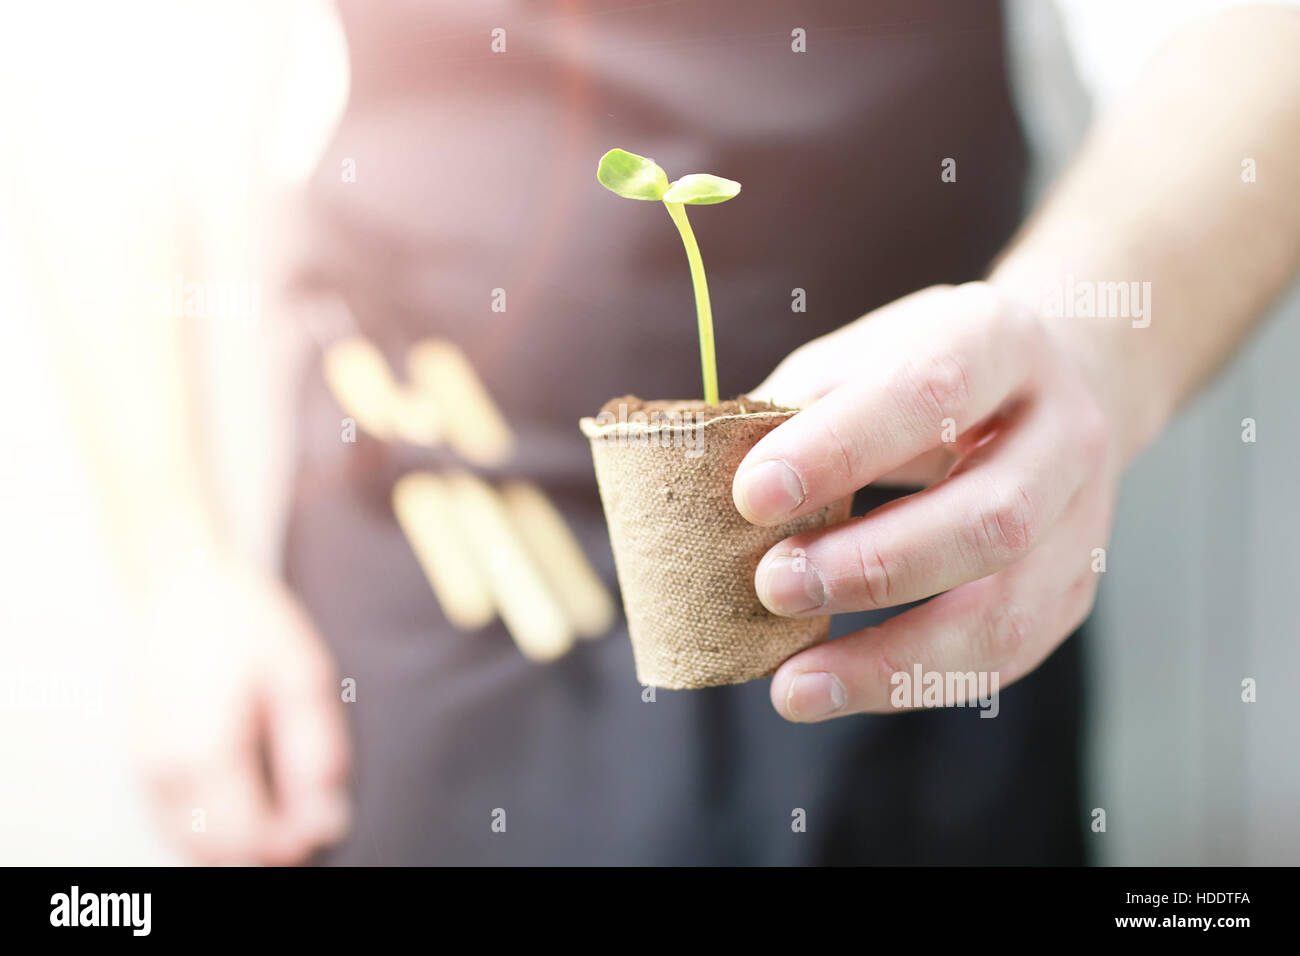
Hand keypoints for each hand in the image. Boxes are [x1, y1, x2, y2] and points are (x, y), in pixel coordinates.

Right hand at [128, 558, 350, 863]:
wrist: (180, 585)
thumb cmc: (245, 624)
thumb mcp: (301, 677)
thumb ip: (314, 752)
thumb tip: (327, 817)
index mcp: (205, 752)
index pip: (248, 839)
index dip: (291, 844)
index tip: (325, 825)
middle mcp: (163, 770)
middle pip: (215, 852)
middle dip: (264, 851)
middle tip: (306, 822)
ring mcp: (142, 768)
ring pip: (186, 844)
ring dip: (234, 846)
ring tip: (280, 814)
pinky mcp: (138, 760)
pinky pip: (170, 821)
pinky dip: (206, 830)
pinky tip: (244, 806)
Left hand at [734, 282, 1118, 720]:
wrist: (1050, 384)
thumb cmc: (923, 374)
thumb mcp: (862, 356)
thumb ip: (796, 409)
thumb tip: (702, 485)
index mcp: (1001, 341)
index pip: (932, 391)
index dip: (841, 447)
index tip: (751, 494)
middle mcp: (1064, 432)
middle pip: (990, 516)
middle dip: (872, 565)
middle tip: (772, 586)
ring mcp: (1083, 520)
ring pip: (1007, 609)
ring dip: (891, 656)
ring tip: (794, 683)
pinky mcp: (1072, 590)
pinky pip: (1001, 659)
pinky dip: (911, 684)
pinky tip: (836, 688)